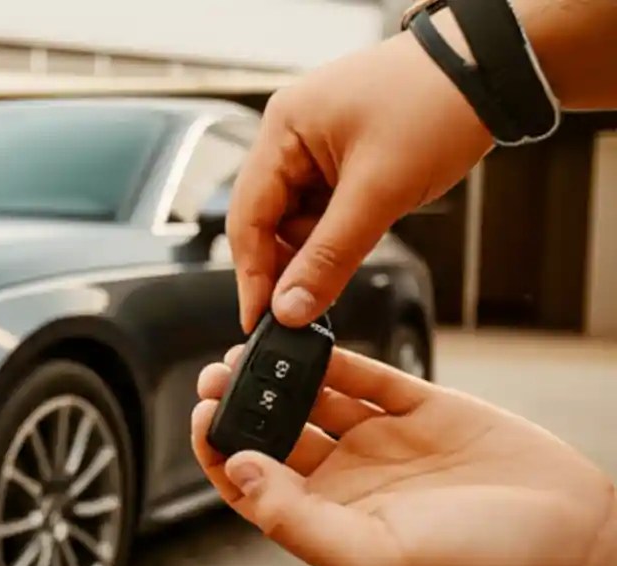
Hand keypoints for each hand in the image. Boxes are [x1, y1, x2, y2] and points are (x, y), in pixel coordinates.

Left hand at [189, 345, 615, 565]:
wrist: (574, 531)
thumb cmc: (482, 561)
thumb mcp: (378, 554)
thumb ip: (301, 519)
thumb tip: (242, 471)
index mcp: (329, 519)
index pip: (254, 482)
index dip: (220, 451)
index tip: (203, 416)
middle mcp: (348, 478)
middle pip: (275, 432)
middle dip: (240, 403)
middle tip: (215, 372)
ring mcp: (381, 439)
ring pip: (313, 397)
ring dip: (279, 375)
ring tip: (251, 348)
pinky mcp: (418, 406)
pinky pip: (366, 374)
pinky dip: (335, 355)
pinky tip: (307, 338)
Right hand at [228, 23, 492, 331]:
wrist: (491, 71)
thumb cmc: (437, 106)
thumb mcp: (380, 192)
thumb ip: (330, 257)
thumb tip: (291, 308)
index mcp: (283, 128)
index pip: (247, 216)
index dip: (251, 274)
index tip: (259, 320)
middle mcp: (290, 135)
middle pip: (267, 220)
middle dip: (289, 261)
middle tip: (304, 306)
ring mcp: (314, 145)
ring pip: (298, 219)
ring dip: (320, 245)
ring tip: (355, 249)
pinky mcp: (340, 157)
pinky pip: (324, 207)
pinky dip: (339, 230)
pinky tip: (364, 232)